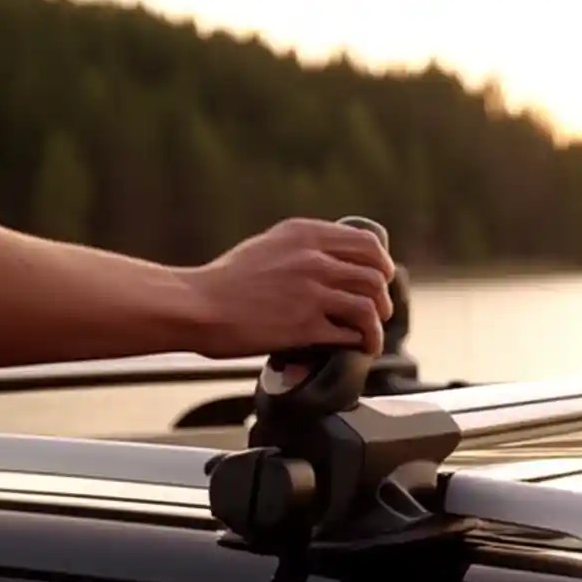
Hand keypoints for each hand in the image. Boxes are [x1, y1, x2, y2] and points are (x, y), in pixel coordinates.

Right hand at [182, 218, 395, 357]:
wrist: (197, 306)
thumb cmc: (226, 281)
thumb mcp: (267, 245)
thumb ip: (301, 247)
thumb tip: (332, 260)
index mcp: (304, 234)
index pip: (367, 244)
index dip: (382, 265)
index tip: (381, 279)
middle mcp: (312, 258)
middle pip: (375, 275)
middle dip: (384, 297)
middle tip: (380, 312)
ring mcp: (311, 291)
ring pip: (369, 305)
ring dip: (377, 324)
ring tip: (371, 336)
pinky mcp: (305, 324)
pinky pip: (350, 332)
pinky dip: (360, 341)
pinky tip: (356, 348)